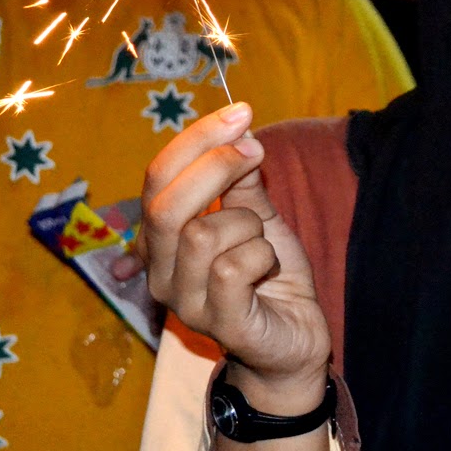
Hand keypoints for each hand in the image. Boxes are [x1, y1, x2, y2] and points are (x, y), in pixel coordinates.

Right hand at [142, 102, 331, 388]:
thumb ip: (241, 181)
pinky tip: (269, 268)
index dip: (196, 139)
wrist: (294, 339)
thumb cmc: (269, 278)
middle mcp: (160, 272)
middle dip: (215, 166)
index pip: (156, 179)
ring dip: (248, 225)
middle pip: (165, 205)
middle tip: (256, 152)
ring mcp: (185, 302)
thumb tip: (240, 130)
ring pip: (203, 235)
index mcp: (161, 241)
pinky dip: (262, 255)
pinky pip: (233, 268)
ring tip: (263, 242)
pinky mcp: (219, 323)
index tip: (240, 111)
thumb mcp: (258, 218)